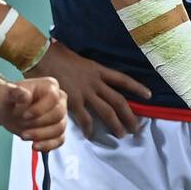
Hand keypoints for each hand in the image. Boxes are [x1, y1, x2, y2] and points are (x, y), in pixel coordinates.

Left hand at [0, 77, 67, 151]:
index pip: (53, 98)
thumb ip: (13, 92)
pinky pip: (60, 139)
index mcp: (50, 86)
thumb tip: (25, 96)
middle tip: (22, 129)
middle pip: (58, 114)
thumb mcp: (4, 94)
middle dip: (39, 125)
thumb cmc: (7, 99)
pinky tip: (35, 146)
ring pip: (60, 128)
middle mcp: (59, 100)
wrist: (8, 111)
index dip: (40, 109)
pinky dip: (49, 145)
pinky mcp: (58, 130)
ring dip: (42, 136)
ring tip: (24, 136)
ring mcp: (60, 116)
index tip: (24, 115)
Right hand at [28, 40, 151, 137]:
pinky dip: (88, 128)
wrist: (41, 56)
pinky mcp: (72, 100)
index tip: (149, 95)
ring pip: (106, 110)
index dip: (137, 88)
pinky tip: (90, 135)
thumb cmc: (57, 54)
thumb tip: (92, 76)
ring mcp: (84, 92)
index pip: (123, 79)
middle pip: (118, 100)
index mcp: (98, 70)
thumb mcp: (80, 60)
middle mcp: (95, 81)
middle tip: (136, 128)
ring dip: (115, 124)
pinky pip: (84, 118)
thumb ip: (88, 70)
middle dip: (129, 115)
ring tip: (122, 135)